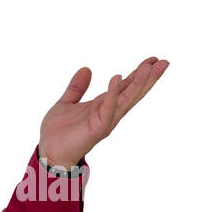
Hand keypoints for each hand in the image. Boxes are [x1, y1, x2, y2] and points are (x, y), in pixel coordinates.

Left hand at [38, 57, 168, 167]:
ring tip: (149, 67)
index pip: (126, 87)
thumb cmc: (57, 132)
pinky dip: (113, 94)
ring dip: (138, 83)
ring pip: (126, 100)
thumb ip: (77, 87)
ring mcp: (105, 121)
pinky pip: (108, 109)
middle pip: (133, 93)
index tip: (153, 60)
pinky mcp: (97, 128)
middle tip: (164, 62)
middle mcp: (108, 113)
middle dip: (148, 78)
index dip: (138, 74)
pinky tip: (117, 78)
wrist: (47, 151)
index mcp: (103, 105)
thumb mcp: (66, 103)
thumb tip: (86, 69)